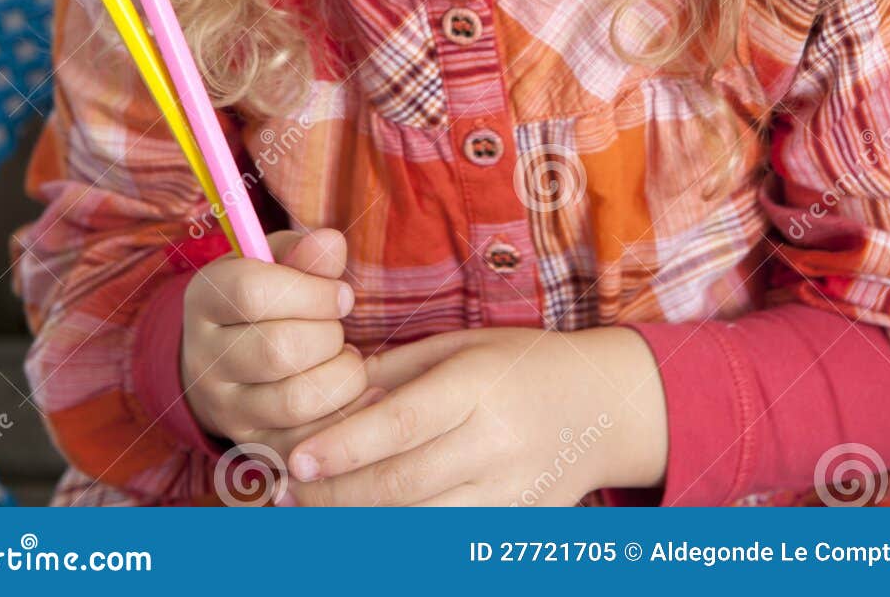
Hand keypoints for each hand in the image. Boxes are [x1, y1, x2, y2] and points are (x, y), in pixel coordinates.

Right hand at [180, 226, 377, 449]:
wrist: (221, 361)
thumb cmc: (260, 300)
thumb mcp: (272, 264)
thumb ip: (303, 252)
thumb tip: (331, 243)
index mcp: (205, 299)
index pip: (251, 292)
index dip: (310, 291)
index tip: (342, 294)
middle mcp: (205, 358)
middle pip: (277, 349)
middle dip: (328, 335)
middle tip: (338, 327)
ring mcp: (224, 408)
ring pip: (294, 400)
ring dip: (340, 375)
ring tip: (343, 358)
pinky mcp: (252, 445)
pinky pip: (305, 444)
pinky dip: (344, 417)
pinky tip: (359, 394)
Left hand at [280, 324, 668, 506]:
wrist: (602, 406)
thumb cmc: (521, 363)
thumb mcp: (461, 346)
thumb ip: (396, 372)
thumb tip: (330, 397)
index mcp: (478, 386)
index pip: (401, 425)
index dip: (344, 446)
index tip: (297, 458)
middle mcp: (495, 444)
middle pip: (402, 484)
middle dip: (336, 494)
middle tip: (288, 491)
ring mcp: (509, 494)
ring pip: (419, 524)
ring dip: (358, 524)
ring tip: (310, 513)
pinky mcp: (515, 527)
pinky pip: (446, 544)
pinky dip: (400, 540)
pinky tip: (362, 531)